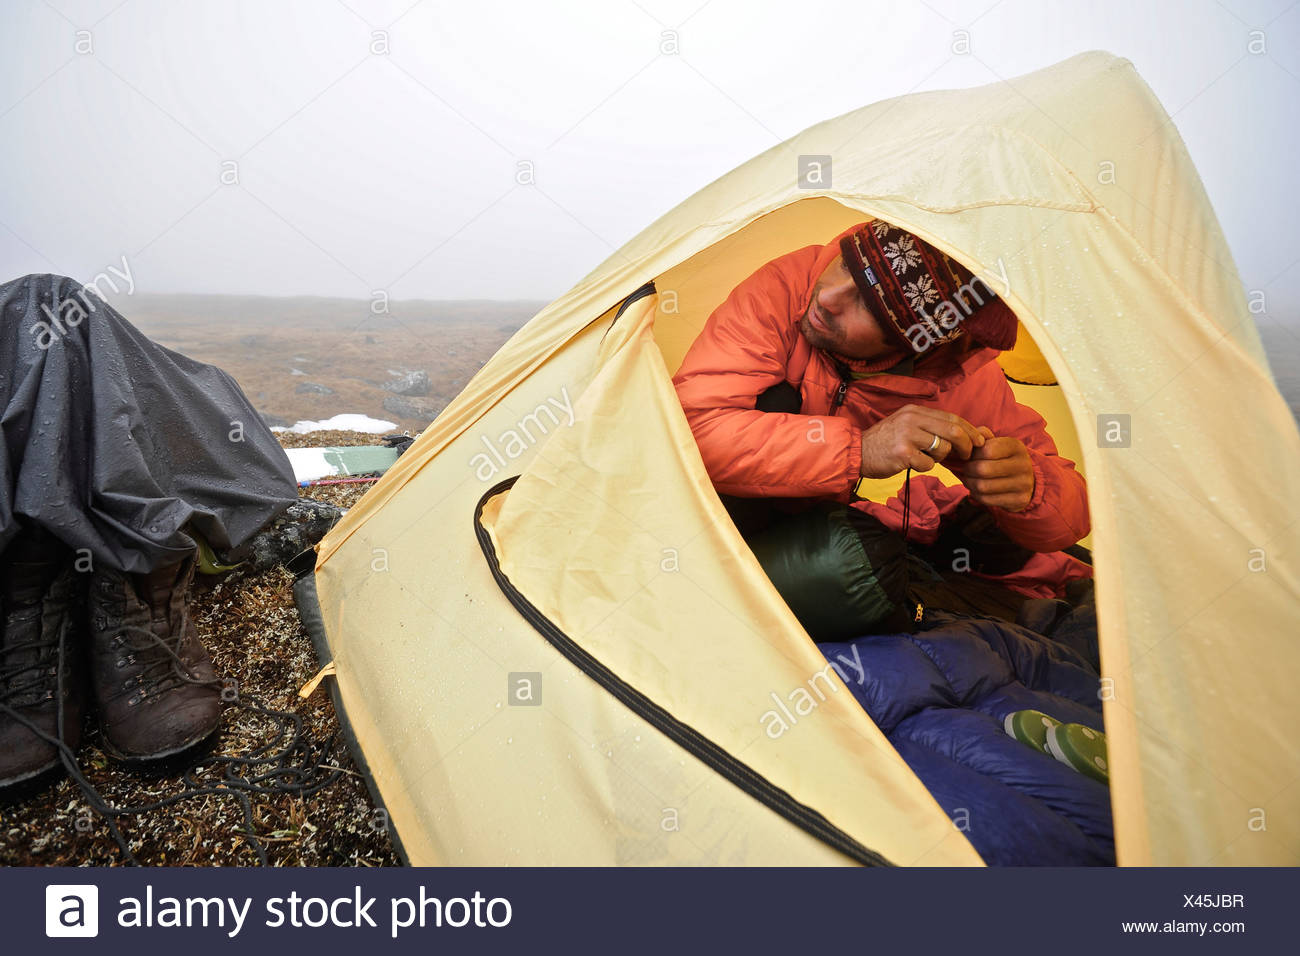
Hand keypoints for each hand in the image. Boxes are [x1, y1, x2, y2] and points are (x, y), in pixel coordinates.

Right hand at [859, 404, 986, 478]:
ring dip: (940, 458)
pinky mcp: (902, 453)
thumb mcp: (907, 425)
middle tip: (968, 455)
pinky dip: (925, 467)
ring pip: (943, 448)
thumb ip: (932, 426)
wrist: (857, 452)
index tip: (980, 441)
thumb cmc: (886, 442)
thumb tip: (967, 433)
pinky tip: (912, 464)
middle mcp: (912, 419)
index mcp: (915, 410)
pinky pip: (928, 464)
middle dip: (967, 445)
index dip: (970, 430)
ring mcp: (907, 436)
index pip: (952, 418)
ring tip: (925, 458)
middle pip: (953, 431)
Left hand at [953, 428, 1034, 511]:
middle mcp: (1023, 464)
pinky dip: (976, 495)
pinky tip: (977, 489)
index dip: (972, 454)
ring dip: (970, 483)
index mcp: (1016, 446)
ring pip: (982, 486)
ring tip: (969, 479)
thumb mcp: (996, 444)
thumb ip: (982, 436)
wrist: (1025, 480)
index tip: (969, 456)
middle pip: (982, 469)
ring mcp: (1023, 484)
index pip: (986, 450)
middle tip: (965, 469)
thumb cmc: (1003, 459)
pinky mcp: (1019, 500)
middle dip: (968, 470)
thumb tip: (972, 436)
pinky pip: (987, 500)